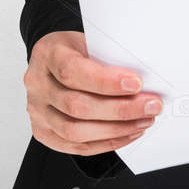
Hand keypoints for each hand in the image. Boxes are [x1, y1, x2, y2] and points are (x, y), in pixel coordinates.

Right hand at [25, 30, 160, 155]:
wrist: (53, 61)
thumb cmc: (74, 51)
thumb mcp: (88, 41)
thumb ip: (107, 59)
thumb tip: (144, 81)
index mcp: (47, 55)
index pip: (72, 72)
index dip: (105, 81)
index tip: (136, 83)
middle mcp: (37, 84)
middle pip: (76, 106)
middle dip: (120, 109)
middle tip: (151, 106)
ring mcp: (37, 111)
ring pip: (75, 131)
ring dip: (116, 130)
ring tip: (143, 121)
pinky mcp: (43, 132)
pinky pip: (76, 146)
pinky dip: (107, 143)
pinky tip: (127, 133)